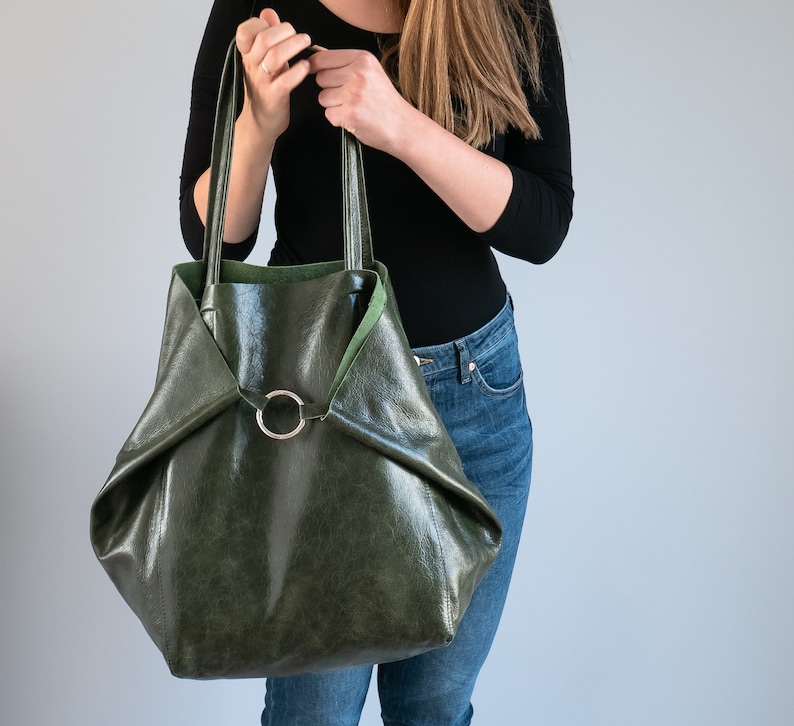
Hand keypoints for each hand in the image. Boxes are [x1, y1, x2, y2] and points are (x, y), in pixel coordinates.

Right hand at [235, 9, 312, 138]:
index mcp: (247, 55)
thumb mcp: (262, 59)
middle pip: (264, 39)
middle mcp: (252, 66)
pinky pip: (285, 81)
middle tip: (300, 36)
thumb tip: (269, 13)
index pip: (246, 30)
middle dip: (285, 31)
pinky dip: (298, 71)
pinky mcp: (274, 97)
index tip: (279, 28)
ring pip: (275, 56)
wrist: (261, 122)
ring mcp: (262, 82)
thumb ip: (266, 34)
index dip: (263, 24)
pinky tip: (306, 67)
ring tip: (306, 43)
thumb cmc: (266, 88)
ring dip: (294, 46)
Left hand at [309, 49, 415, 153]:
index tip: (314, 72)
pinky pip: (329, 114)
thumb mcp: (371, 73)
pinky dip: (338, 119)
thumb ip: (345, 64)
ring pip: (323, 98)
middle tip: (349, 97)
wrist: (402, 126)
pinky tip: (354, 118)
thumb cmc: (385, 102)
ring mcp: (353, 94)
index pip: (322, 58)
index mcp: (363, 59)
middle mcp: (358, 73)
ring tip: (354, 107)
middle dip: (329, 89)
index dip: (314, 67)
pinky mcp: (349, 113)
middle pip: (320, 78)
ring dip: (334, 106)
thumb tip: (314, 59)